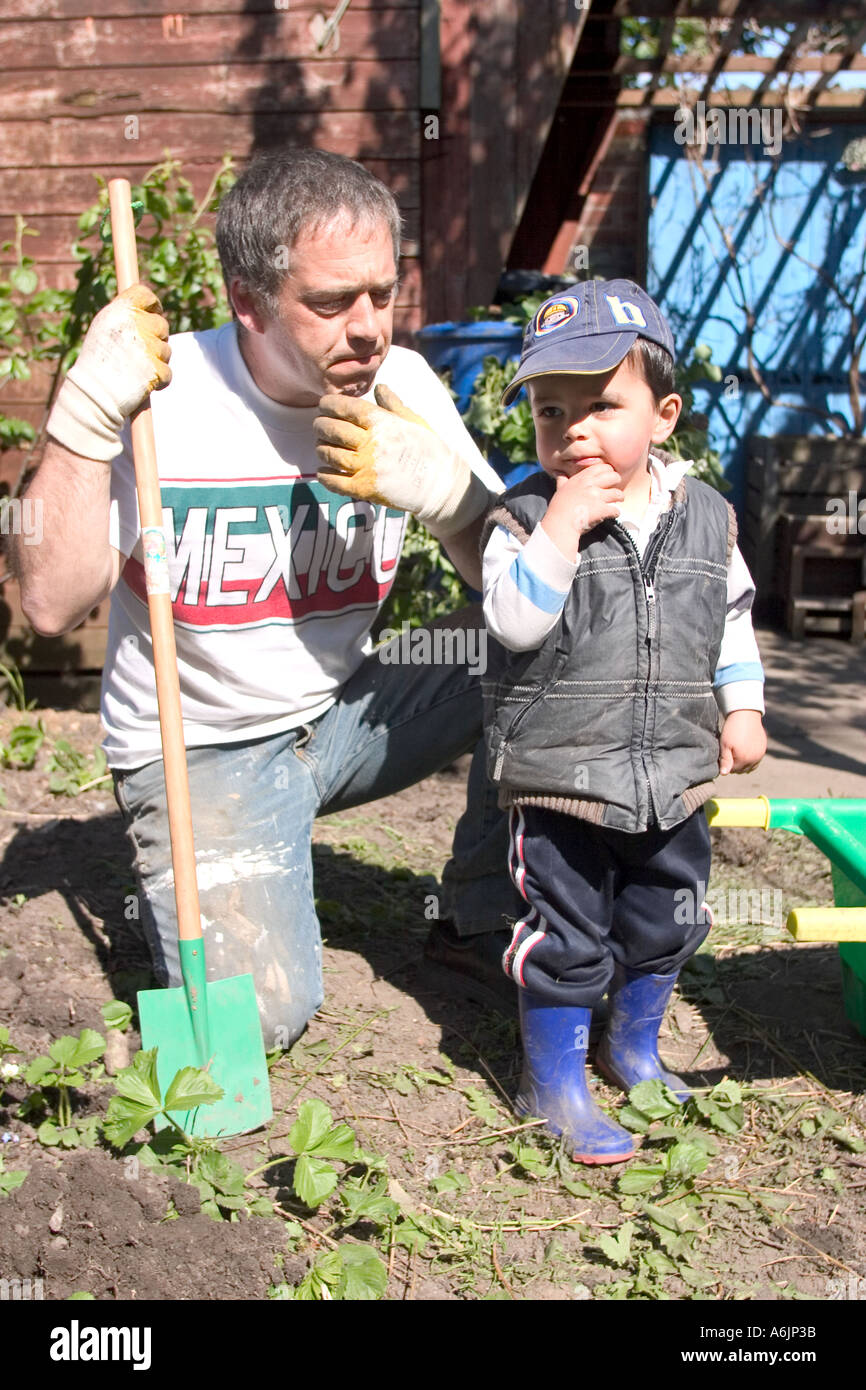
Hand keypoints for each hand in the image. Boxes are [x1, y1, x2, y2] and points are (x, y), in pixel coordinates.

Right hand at [47, 284, 170, 461]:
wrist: (93, 396)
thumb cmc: (96, 364)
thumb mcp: (104, 330)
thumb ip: (126, 316)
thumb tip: (149, 308)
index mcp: (119, 311)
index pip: (145, 295)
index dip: (153, 305)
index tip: (154, 313)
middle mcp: (134, 325)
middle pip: (161, 324)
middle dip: (156, 338)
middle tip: (140, 353)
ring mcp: (147, 347)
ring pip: (166, 350)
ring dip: (157, 361)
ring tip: (135, 371)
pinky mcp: (156, 369)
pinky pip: (167, 372)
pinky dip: (159, 381)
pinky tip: (141, 384)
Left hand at [315, 384, 491, 539]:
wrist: (441, 485)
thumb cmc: (430, 450)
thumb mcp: (414, 421)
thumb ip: (393, 404)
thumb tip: (380, 387)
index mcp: (382, 423)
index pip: (346, 407)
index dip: (330, 404)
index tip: (324, 405)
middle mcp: (371, 443)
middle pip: (332, 429)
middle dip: (320, 425)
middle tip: (318, 425)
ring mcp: (366, 468)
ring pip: (330, 454)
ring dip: (322, 449)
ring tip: (322, 447)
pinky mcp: (364, 490)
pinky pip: (334, 481)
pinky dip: (325, 475)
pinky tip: (324, 471)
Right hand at [540, 464, 623, 560]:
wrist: (559, 525)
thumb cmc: (558, 509)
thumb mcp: (560, 491)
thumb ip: (562, 481)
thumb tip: (559, 474)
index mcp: (581, 479)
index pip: (600, 467)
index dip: (607, 471)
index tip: (608, 477)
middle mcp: (590, 485)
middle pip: (613, 477)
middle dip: (617, 482)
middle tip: (615, 487)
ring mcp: (597, 497)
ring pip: (618, 493)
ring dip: (620, 498)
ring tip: (618, 501)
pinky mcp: (602, 509)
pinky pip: (616, 510)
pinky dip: (615, 513)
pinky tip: (612, 515)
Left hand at [719, 710, 766, 774]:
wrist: (746, 714)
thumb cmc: (732, 729)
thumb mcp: (725, 744)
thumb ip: (725, 760)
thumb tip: (724, 774)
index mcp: (744, 759)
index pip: (732, 770)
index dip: (726, 764)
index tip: (723, 755)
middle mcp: (754, 759)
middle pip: (742, 770)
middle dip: (735, 765)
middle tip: (729, 753)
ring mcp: (760, 755)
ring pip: (750, 767)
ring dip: (743, 763)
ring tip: (737, 752)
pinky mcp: (763, 749)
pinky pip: (756, 761)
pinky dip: (750, 759)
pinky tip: (745, 751)